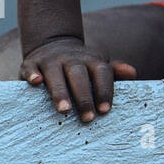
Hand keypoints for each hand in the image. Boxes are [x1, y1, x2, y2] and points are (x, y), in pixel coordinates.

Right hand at [20, 35, 136, 122]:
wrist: (53, 45)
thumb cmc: (82, 66)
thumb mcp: (98, 67)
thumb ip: (115, 72)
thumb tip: (132, 72)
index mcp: (91, 60)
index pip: (101, 72)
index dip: (104, 90)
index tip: (104, 110)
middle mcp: (71, 59)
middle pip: (79, 75)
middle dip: (84, 96)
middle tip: (87, 118)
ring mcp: (50, 60)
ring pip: (56, 74)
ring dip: (60, 91)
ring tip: (65, 110)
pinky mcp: (31, 63)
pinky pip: (31, 68)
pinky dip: (32, 74)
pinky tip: (35, 83)